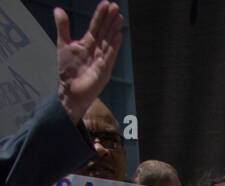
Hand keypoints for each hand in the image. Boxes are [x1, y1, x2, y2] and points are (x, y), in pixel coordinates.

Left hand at [55, 2, 122, 125]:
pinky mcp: (103, 70)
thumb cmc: (67, 71)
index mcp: (88, 43)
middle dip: (109, 19)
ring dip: (114, 30)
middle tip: (115, 6)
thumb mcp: (63, 44)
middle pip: (104, 31)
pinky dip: (114, 46)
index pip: (96, 26)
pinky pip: (109, 56)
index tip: (106, 3)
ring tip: (119, 18)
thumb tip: (58, 9)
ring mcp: (101, 60)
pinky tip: (119, 36)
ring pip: (108, 42)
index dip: (100, 15)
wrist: (69, 91)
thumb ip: (63, 27)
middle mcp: (96, 50)